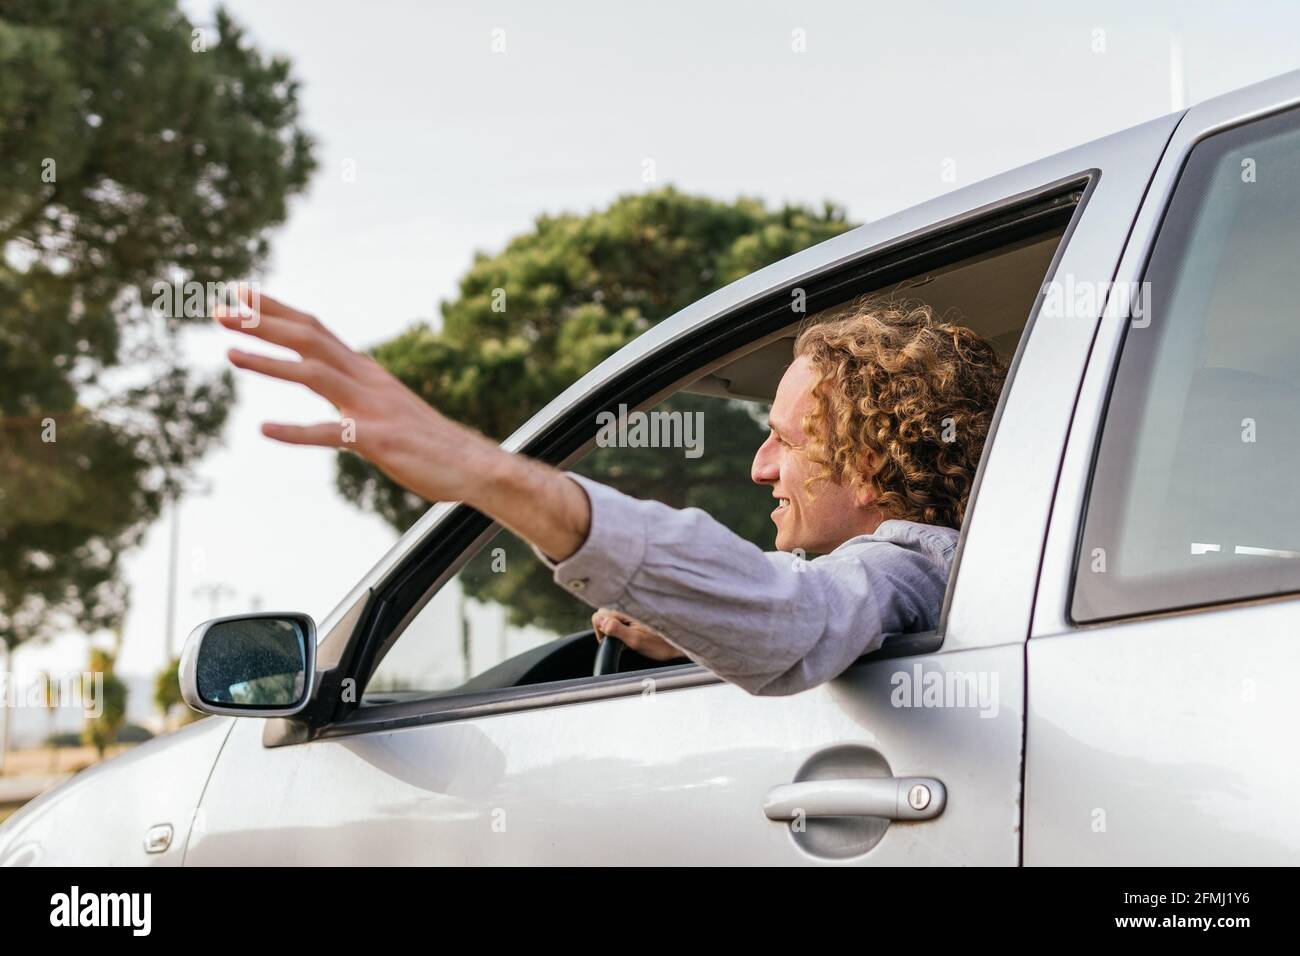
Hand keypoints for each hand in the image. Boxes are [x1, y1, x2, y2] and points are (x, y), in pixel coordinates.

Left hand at [215, 290, 593, 558]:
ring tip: (229, 354)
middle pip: (310, 339)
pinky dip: (296, 431)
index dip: (276, 311)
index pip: (315, 329)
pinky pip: (331, 434)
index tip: (239, 296)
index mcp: (366, 371)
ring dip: (271, 362)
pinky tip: (265, 429)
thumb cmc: (427, 440)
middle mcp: (367, 381)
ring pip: (315, 375)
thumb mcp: (384, 404)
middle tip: (220, 311)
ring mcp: (372, 409)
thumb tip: (320, 377)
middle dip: (263, 323)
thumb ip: (352, 389)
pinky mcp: (377, 441)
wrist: (473, 464)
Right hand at [592, 608, 685, 661]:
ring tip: (630, 637)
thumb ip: (616, 630)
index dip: (601, 631)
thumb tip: (601, 622)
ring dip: (616, 626)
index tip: (610, 641)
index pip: (598, 616)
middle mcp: (627, 603)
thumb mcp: (637, 640)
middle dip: (607, 628)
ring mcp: (632, 606)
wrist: (682, 640)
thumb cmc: (662, 643)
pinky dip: (624, 624)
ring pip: (612, 614)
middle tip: (621, 641)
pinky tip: (635, 632)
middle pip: (604, 613)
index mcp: (624, 608)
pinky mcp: (638, 610)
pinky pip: (622, 614)